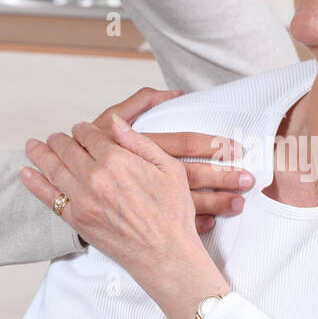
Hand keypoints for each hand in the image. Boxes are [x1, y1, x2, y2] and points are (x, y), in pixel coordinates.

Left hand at [22, 114, 228, 318]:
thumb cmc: (173, 213)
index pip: (89, 134)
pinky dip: (34, 182)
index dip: (83, 129)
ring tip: (32, 146)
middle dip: (60, 139)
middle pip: (67, 148)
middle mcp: (95, 177)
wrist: (166, 255)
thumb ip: (139, 142)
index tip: (82, 130)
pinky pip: (48, 196)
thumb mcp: (169, 168)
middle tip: (57, 137)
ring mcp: (82, 199)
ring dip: (40, 153)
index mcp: (117, 160)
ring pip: (53, 168)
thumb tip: (116, 121)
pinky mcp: (76, 219)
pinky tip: (25, 173)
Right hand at [91, 88, 252, 234]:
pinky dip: (193, 224)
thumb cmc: (93, 154)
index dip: (212, 144)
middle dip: (222, 176)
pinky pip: (171, 223)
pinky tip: (212, 225)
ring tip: (239, 203)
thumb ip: (140, 103)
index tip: (237, 148)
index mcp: (142, 148)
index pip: (184, 142)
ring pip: (186, 201)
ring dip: (215, 203)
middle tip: (250, 179)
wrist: (67, 189)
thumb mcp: (110, 123)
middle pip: (191, 173)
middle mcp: (144, 172)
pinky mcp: (139, 218)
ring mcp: (144, 197)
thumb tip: (174, 93)